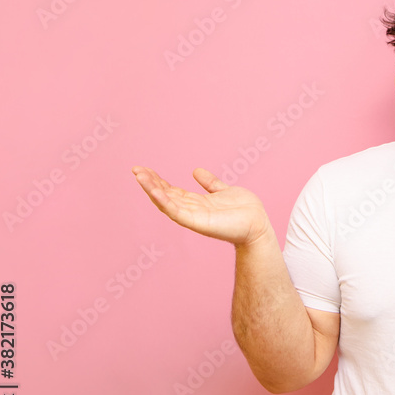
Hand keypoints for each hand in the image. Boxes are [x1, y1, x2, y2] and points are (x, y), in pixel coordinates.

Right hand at [132, 166, 271, 245]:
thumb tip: (196, 170)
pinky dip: (164, 202)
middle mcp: (192, 210)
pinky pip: (176, 212)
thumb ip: (210, 183)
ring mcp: (193, 217)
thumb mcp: (224, 191)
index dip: (158, 181)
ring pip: (167, 203)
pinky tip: (154, 191)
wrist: (259, 224)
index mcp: (197, 203)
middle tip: (136, 169)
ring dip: (152, 190)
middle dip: (150, 183)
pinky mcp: (198, 222)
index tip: (144, 169)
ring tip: (139, 176)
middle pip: (165, 196)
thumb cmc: (245, 211)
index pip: (172, 191)